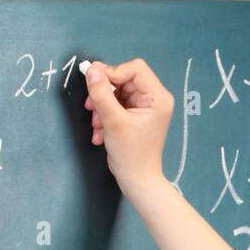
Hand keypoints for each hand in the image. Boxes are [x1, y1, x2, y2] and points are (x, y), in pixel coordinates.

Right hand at [82, 58, 174, 197]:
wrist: (137, 180)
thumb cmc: (131, 154)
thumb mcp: (113, 121)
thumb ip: (101, 94)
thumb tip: (92, 69)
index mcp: (158, 97)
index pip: (134, 69)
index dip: (113, 73)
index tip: (95, 84)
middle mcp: (154, 98)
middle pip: (123, 80)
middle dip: (105, 95)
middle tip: (91, 108)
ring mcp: (145, 107)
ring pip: (117, 93)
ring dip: (102, 107)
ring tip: (97, 125)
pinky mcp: (135, 115)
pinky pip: (116, 105)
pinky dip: (105, 116)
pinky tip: (100, 132)